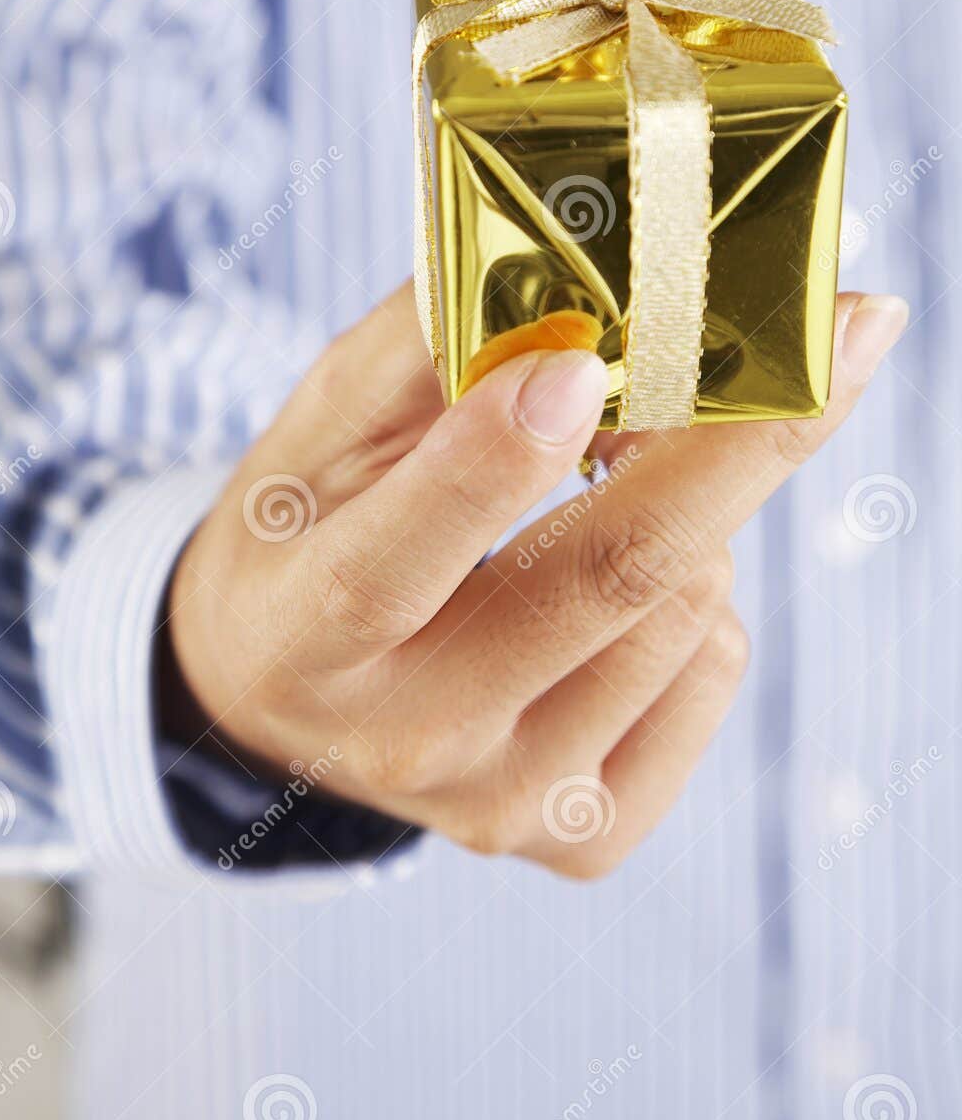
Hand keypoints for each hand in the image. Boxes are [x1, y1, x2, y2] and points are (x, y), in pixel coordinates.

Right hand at [165, 286, 905, 877]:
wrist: (281, 699)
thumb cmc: (305, 535)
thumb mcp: (315, 428)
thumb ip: (424, 353)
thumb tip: (577, 287)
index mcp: (300, 636)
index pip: (397, 563)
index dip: (495, 460)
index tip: (588, 352)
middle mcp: (405, 741)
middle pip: (609, 581)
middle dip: (740, 438)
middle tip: (837, 333)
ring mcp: (506, 802)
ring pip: (687, 611)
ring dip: (695, 506)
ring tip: (626, 467)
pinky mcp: (584, 832)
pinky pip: (713, 672)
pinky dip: (701, 598)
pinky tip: (625, 583)